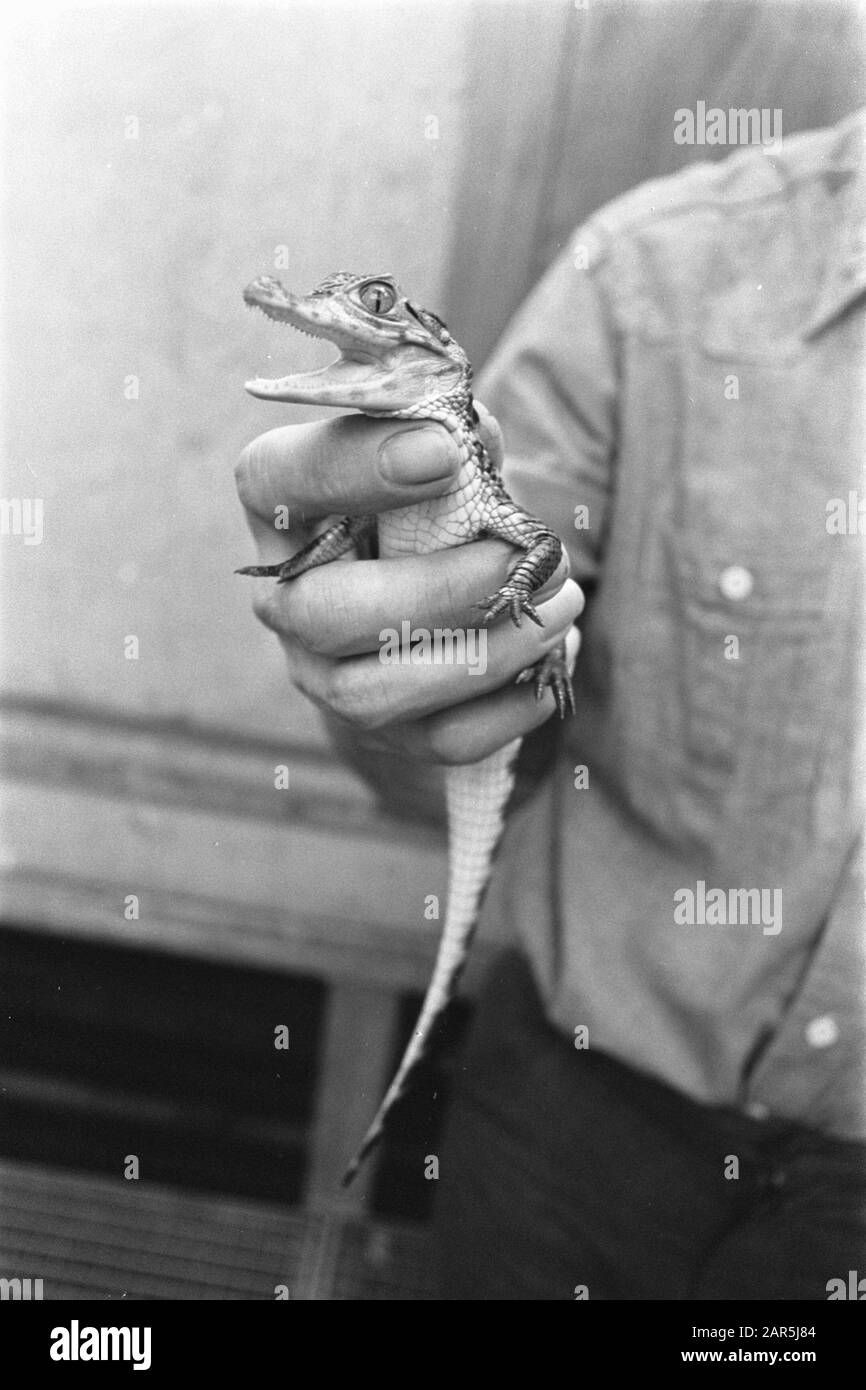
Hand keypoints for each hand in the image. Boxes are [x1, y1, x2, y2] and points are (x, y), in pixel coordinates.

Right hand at [234, 406, 582, 764]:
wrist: (427, 610)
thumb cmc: (428, 509)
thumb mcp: (433, 456)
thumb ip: (448, 438)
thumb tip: (473, 436)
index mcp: (281, 509)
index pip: (275, 480)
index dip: (353, 467)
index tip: (443, 453)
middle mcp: (284, 601)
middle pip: (323, 613)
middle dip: (439, 590)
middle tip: (524, 560)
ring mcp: (324, 678)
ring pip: (378, 693)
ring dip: (485, 653)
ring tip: (559, 609)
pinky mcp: (381, 734)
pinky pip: (440, 741)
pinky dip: (507, 710)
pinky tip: (551, 663)